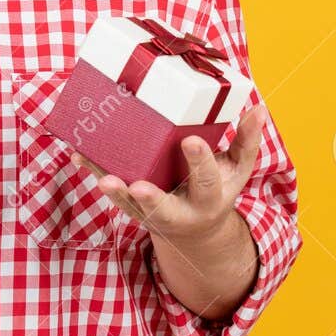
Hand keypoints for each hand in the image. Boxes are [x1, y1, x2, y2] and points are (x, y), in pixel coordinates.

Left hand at [72, 104, 266, 240]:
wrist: (196, 227)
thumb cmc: (217, 187)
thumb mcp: (237, 169)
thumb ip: (247, 141)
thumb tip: (259, 107)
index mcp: (209, 199)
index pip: (206, 180)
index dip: (199, 161)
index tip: (190, 141)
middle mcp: (179, 211)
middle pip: (163, 208)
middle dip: (149, 198)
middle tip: (136, 186)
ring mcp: (151, 212)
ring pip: (130, 205)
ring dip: (114, 190)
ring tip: (101, 178)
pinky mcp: (131, 206)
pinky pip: (111, 191)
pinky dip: (93, 171)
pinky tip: (77, 155)